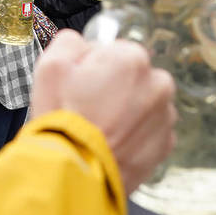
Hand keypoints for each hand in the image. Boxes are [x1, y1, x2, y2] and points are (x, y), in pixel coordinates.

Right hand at [30, 31, 175, 194]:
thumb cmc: (63, 118)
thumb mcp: (50, 66)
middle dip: (115, 86)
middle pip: (134, 75)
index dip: (94, 65)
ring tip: (100, 127)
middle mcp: (157, 84)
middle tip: (89, 105)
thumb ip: (70, 42)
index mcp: (131, 59)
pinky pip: (149, 129)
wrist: (76, 172)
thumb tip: (82, 42)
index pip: (115, 50)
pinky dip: (134, 134)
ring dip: (127, 110)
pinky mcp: (165, 145)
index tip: (81, 83)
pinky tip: (111, 142)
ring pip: (144, 102)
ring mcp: (164, 117)